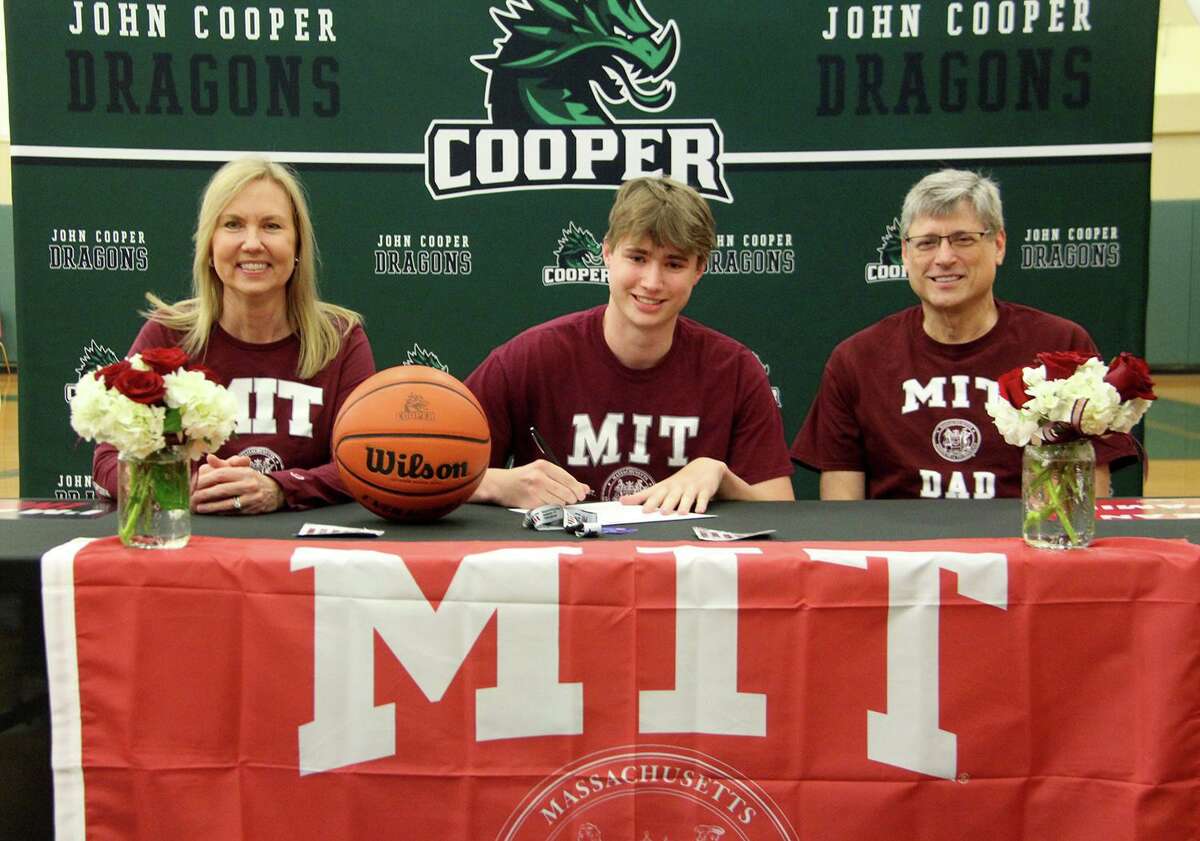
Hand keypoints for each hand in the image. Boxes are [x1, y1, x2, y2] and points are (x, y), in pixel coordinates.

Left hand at [192, 453, 285, 514]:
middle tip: (193, 496)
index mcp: (244, 472)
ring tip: (198, 507)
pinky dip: (220, 512)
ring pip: (226, 503)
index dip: (206, 479)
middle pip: (222, 489)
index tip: (194, 483)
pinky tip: (211, 512)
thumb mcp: (241, 469)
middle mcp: (249, 485)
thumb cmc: (252, 479)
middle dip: (205, 494)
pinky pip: (232, 511)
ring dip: (210, 506)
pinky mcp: (251, 510)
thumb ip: (223, 464)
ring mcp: (251, 498)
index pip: (221, 474)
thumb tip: (209, 458)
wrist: (275, 492)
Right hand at [471, 460, 590, 508]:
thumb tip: (585, 488)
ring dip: (561, 504)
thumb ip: (562, 479)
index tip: (582, 494)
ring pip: (559, 502)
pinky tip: (547, 504)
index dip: (578, 488)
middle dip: (572, 498)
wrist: (500, 485)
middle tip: (572, 499)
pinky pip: (549, 508)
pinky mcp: (531, 502)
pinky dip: (552, 508)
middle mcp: (539, 477)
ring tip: (555, 500)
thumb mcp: (541, 472)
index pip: (568, 478)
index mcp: (543, 466)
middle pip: (566, 492)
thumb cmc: (522, 478)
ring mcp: (535, 490)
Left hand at [620, 458, 726, 513]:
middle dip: (663, 503)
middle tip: (657, 512)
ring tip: (679, 513)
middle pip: (668, 495)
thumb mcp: (661, 488)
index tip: (626, 503)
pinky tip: (699, 511)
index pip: (649, 494)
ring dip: (683, 504)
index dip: (638, 498)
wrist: (704, 468)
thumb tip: (622, 501)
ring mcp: (691, 488)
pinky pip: (703, 498)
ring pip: (686, 497)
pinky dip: (701, 504)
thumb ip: (642, 496)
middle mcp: (676, 487)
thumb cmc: (677, 484)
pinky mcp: (705, 490)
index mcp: (664, 488)